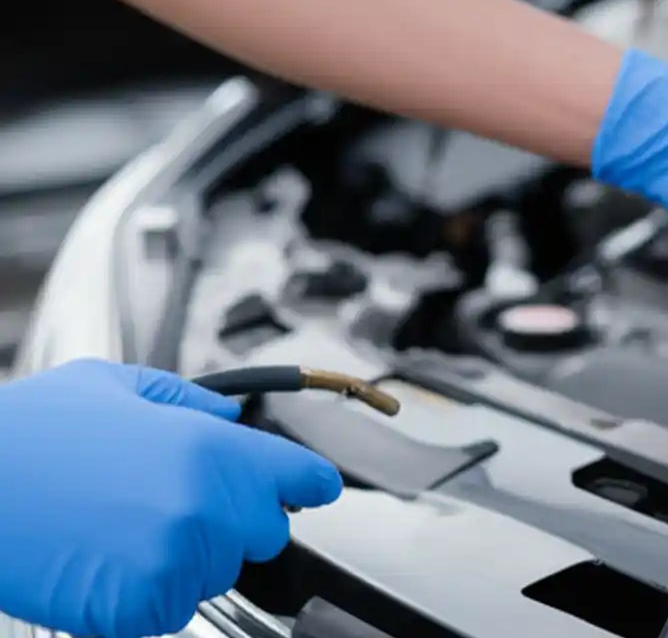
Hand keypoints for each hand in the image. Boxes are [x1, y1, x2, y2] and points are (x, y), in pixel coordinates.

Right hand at [0, 359, 341, 637]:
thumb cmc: (28, 437)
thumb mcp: (112, 386)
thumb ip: (187, 400)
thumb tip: (231, 415)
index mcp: (214, 449)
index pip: (305, 478)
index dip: (307, 483)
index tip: (310, 488)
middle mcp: (209, 506)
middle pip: (264, 532)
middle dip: (230, 521)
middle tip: (165, 504)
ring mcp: (180, 561)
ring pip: (217, 572)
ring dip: (186, 558)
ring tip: (119, 528)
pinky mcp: (145, 607)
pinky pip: (173, 610)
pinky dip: (148, 596)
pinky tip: (104, 562)